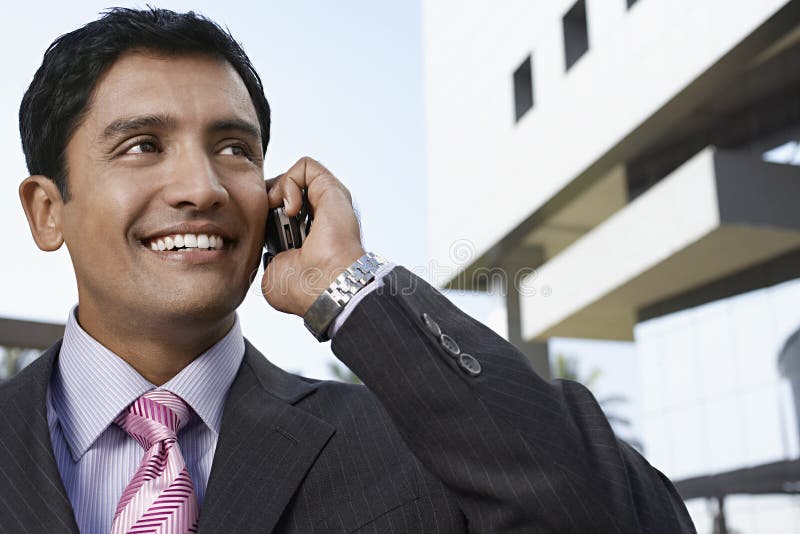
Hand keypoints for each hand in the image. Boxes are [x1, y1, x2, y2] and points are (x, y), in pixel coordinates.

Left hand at [261, 157, 365, 316]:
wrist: (324, 286)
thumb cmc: (303, 289)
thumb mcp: (273, 273)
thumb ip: (267, 257)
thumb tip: (267, 252)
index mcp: (310, 238)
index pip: (282, 212)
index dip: (265, 212)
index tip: (260, 228)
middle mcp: (321, 218)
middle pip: (288, 191)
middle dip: (270, 198)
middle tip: (268, 217)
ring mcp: (328, 203)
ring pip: (297, 176)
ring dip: (280, 189)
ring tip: (280, 210)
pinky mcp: (331, 189)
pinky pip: (306, 167)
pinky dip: (290, 181)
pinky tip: (289, 206)